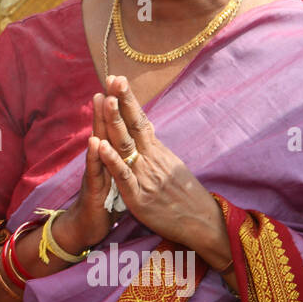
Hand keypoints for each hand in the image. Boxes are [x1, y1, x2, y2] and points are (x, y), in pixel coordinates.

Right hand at [48, 92, 117, 253]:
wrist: (85, 228)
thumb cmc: (104, 202)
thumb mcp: (117, 176)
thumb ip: (120, 157)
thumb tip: (129, 141)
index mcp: (111, 156)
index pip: (116, 127)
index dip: (120, 106)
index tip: (122, 82)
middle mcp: (101, 160)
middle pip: (106, 127)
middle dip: (109, 104)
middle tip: (110, 80)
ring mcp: (96, 172)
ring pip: (98, 144)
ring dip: (100, 122)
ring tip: (102, 100)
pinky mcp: (93, 190)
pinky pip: (95, 172)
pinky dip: (96, 157)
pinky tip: (95, 142)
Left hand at [93, 75, 222, 248]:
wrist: (202, 223)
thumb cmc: (184, 195)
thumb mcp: (171, 164)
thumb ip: (155, 146)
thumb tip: (147, 126)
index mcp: (157, 151)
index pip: (140, 119)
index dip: (128, 99)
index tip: (118, 78)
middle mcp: (151, 158)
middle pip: (133, 125)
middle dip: (122, 101)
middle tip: (112, 78)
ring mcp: (144, 176)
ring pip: (126, 145)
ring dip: (115, 122)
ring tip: (107, 101)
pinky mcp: (138, 196)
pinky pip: (123, 175)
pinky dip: (111, 160)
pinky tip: (100, 146)